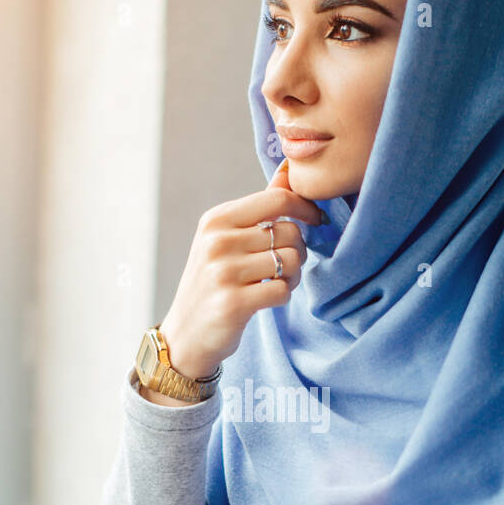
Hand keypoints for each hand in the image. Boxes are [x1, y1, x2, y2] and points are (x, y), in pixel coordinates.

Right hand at [159, 158, 324, 378]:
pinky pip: (283, 289)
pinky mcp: (233, 303)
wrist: (186, 334)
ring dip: (293, 275)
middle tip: (286, 265)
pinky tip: (268, 297)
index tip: (317, 221)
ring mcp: (223, 272)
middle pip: (290, 232)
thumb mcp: (227, 238)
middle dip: (299, 250)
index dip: (306, 208)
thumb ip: (260, 206)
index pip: (277, 199)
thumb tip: (288, 170)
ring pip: (290, 260)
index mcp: (217, 219)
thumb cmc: (213, 282)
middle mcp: (217, 242)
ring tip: (277, 281)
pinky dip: (283, 295)